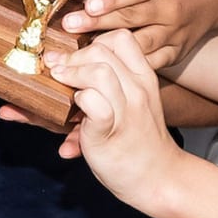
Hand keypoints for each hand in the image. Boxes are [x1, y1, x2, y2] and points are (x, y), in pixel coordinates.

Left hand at [44, 30, 182, 208]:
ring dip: (71, 74)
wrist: (159, 178)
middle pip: (101, 50)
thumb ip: (112, 83)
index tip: (78, 55)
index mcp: (144, 78)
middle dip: (72, 56)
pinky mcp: (109, 130)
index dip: (93, 40)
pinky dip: (78, 101)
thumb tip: (69, 65)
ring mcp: (126, 109)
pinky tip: (75, 113)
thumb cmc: (141, 140)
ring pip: (98, 71)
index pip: (120, 38)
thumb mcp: (135, 103)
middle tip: (57, 69)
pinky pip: (91, 101)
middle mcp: (137, 89)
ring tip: (61, 84)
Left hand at [62, 0, 217, 69]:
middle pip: (131, 17)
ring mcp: (175, 34)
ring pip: (139, 44)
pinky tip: (105, 65)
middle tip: (69, 25)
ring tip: (81, 49)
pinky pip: (150, 63)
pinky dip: (128, 65)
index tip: (89, 4)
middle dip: (98, 22)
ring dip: (109, 48)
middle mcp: (170, 10)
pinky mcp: (176, 53)